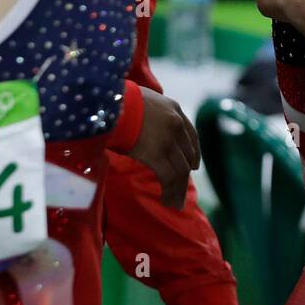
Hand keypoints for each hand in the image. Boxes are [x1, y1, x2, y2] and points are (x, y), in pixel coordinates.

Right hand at [128, 88, 199, 209]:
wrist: (110, 103)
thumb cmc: (118, 102)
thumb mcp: (143, 101)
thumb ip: (151, 115)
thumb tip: (143, 128)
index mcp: (174, 109)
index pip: (191, 135)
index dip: (194, 153)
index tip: (194, 166)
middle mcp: (176, 124)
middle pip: (187, 154)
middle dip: (185, 173)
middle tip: (181, 189)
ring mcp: (168, 140)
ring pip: (181, 170)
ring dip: (179, 189)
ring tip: (176, 203)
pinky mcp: (157, 155)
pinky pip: (169, 178)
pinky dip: (170, 192)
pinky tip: (167, 201)